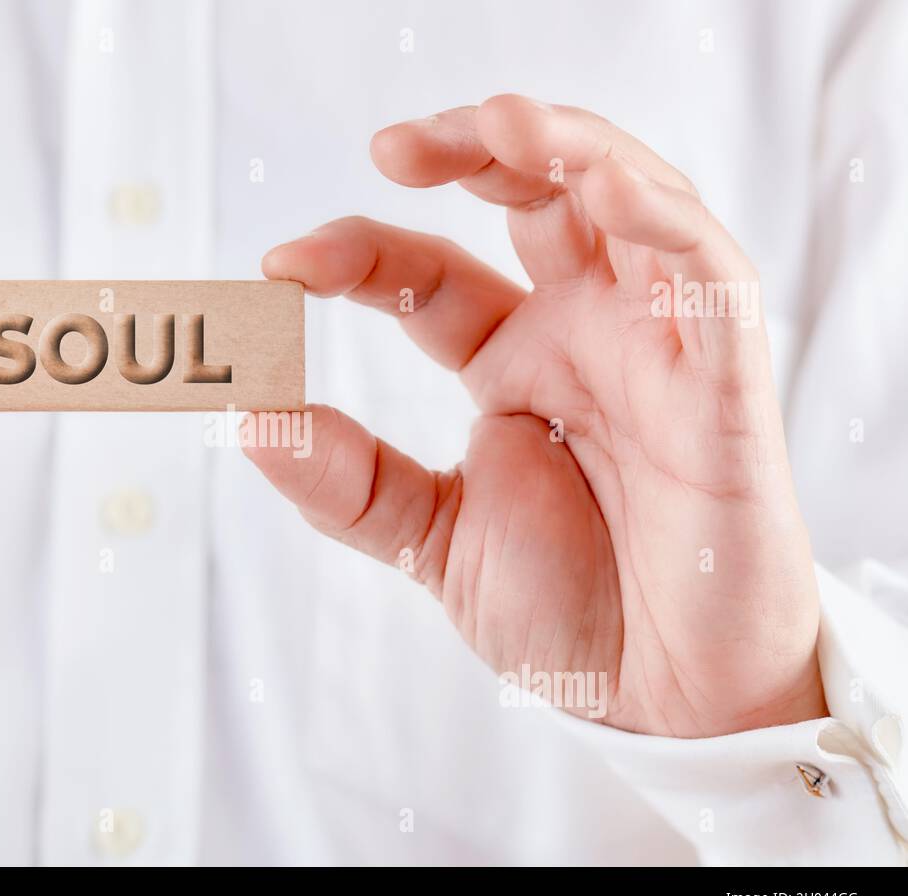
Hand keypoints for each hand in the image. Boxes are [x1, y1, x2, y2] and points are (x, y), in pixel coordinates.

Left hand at [247, 95, 824, 737]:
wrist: (662, 702)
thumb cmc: (568, 615)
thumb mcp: (429, 541)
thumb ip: (346, 479)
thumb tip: (243, 415)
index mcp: (513, 365)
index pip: (428, 277)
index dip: (361, 255)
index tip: (282, 267)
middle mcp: (582, 336)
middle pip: (532, 200)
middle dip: (471, 151)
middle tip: (392, 145)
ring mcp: (653, 348)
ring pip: (624, 202)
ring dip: (565, 148)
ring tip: (494, 124)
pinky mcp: (722, 379)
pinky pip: (705, 273)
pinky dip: (657, 217)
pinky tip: (598, 184)